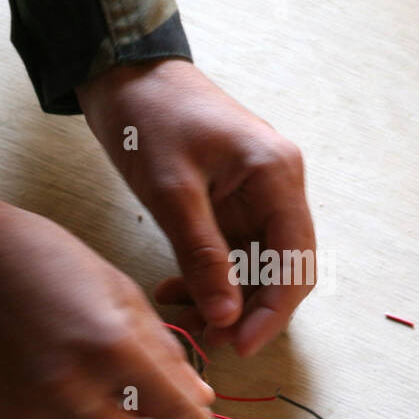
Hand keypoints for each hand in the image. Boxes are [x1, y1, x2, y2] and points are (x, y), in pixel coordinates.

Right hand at [0, 192, 214, 418]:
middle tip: (151, 413)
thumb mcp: (119, 291)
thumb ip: (164, 351)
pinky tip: (66, 402)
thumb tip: (199, 398)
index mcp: (110, 349)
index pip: (178, 416)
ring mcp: (30, 418)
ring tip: (104, 401)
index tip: (192, 414)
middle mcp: (71, 394)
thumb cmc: (41, 261)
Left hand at [77, 60, 316, 355]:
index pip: (295, 262)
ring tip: (185, 322)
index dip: (273, 312)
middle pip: (282, 270)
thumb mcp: (171, 191)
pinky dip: (210, 279)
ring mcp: (258, 194)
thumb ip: (202, 255)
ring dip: (226, 301)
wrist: (123, 72)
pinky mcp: (234, 200)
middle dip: (248, 312)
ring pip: (257, 268)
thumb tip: (227, 315)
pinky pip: (234, 253)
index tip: (239, 345)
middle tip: (208, 341)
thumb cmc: (148, 117)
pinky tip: (176, 292)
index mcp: (277, 175)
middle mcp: (278, 186)